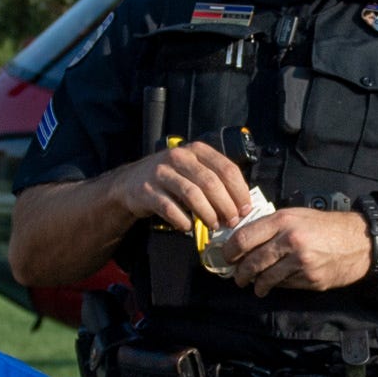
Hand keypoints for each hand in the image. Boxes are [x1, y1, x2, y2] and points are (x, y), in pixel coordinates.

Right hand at [109, 142, 250, 236]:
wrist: (132, 182)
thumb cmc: (172, 178)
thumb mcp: (194, 169)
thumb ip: (216, 180)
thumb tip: (242, 205)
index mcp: (197, 150)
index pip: (226, 168)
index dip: (240, 191)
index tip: (246, 209)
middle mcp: (179, 156)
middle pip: (210, 182)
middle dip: (226, 205)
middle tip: (232, 221)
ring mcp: (161, 172)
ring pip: (192, 194)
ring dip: (207, 214)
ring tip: (214, 225)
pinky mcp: (147, 190)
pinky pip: (170, 208)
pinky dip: (182, 220)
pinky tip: (188, 227)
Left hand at [221, 207, 373, 295]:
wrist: (361, 241)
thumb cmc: (327, 226)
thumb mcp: (297, 215)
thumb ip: (271, 226)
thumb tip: (245, 240)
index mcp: (283, 221)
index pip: (244, 239)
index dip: (230, 252)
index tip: (227, 258)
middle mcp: (290, 241)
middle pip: (252, 263)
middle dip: (240, 274)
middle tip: (238, 278)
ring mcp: (301, 262)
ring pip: (266, 279)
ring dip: (257, 285)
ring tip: (256, 286)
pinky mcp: (311, 279)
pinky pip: (286, 286)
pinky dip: (279, 285)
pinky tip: (279, 283)